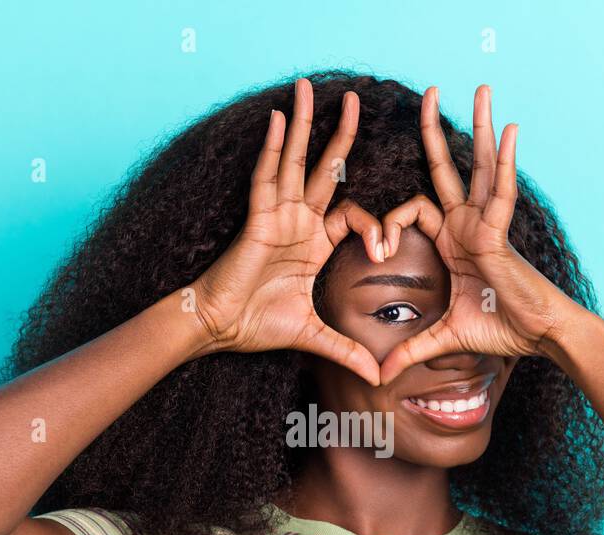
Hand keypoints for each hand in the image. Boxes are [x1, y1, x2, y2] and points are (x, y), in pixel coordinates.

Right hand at [189, 79, 383, 385]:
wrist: (218, 328)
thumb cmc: (256, 325)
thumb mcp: (314, 337)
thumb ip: (348, 351)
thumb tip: (379, 378)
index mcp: (314, 243)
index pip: (354, 216)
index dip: (376, 228)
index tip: (385, 252)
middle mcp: (297, 222)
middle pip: (324, 169)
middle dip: (341, 135)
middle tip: (358, 99)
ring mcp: (276, 216)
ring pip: (294, 162)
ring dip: (303, 124)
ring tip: (308, 87)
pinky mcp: (256, 220)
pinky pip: (266, 177)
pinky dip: (274, 149)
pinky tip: (280, 119)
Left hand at [378, 86, 585, 382]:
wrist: (538, 337)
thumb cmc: (500, 329)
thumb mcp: (443, 338)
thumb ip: (411, 349)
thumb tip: (379, 375)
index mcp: (452, 242)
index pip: (413, 211)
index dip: (388, 223)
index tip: (375, 250)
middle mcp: (468, 225)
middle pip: (448, 168)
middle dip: (436, 131)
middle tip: (430, 90)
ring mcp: (485, 225)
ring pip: (478, 166)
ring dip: (479, 126)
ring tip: (481, 87)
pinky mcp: (499, 234)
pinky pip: (500, 192)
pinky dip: (504, 163)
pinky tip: (510, 131)